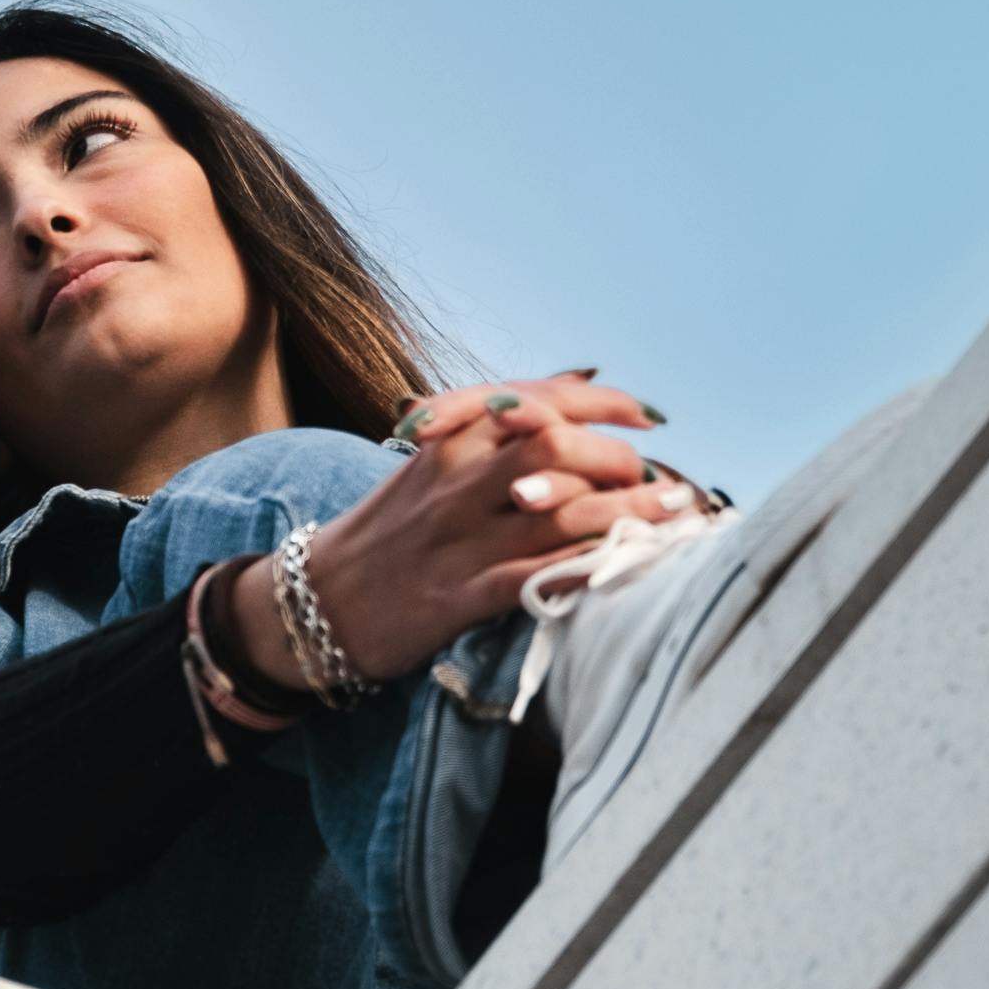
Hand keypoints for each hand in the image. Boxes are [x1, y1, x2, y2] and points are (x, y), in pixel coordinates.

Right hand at [227, 374, 703, 694]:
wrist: (312, 602)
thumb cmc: (384, 534)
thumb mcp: (428, 464)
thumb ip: (494, 432)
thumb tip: (574, 386)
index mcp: (449, 440)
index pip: (537, 400)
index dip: (602, 404)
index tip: (647, 415)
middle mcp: (456, 479)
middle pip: (554, 445)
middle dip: (619, 458)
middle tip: (659, 479)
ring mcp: (458, 538)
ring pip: (557, 510)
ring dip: (628, 511)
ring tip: (677, 515)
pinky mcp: (457, 597)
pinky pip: (533, 578)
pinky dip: (585, 569)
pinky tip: (625, 567)